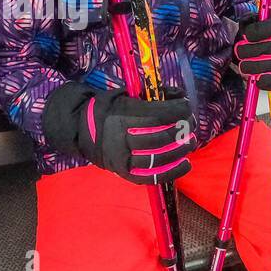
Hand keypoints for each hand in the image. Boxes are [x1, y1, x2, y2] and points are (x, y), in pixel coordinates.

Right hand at [44, 83, 196, 184]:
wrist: (80, 130)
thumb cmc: (106, 109)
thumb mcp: (124, 95)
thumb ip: (150, 95)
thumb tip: (179, 94)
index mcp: (120, 115)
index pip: (156, 115)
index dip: (177, 110)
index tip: (186, 106)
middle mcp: (120, 138)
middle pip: (160, 136)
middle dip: (181, 130)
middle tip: (190, 124)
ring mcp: (121, 158)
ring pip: (157, 157)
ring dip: (179, 150)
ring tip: (190, 142)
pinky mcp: (124, 172)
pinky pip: (150, 176)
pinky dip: (171, 172)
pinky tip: (185, 164)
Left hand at [233, 15, 270, 91]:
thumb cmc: (264, 40)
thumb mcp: (257, 26)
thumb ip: (250, 23)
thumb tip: (245, 30)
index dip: (257, 31)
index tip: (246, 36)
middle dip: (250, 50)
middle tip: (239, 53)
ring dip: (255, 66)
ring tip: (244, 66)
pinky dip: (268, 80)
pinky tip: (258, 79)